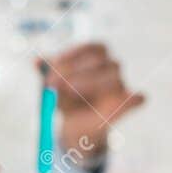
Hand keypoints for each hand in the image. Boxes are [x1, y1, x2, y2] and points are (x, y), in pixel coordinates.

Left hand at [43, 43, 144, 159]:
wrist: (75, 125)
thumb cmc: (66, 98)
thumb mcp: (53, 85)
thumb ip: (47, 72)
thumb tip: (35, 61)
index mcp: (97, 57)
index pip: (93, 47)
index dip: (74, 53)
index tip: (55, 63)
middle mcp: (111, 68)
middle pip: (102, 60)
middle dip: (76, 70)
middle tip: (53, 83)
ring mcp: (120, 86)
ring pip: (113, 77)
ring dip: (89, 83)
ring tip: (67, 93)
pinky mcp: (126, 105)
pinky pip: (136, 100)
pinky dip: (133, 100)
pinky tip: (126, 102)